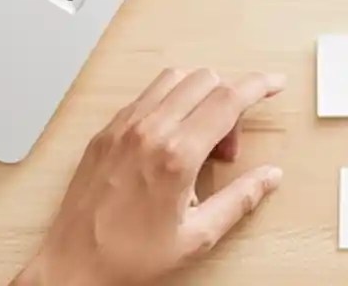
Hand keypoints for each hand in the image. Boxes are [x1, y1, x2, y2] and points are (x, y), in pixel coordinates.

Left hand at [13, 69, 285, 285]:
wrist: (73, 268)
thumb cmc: (128, 257)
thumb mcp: (197, 236)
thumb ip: (240, 200)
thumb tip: (270, 177)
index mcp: (176, 155)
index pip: (228, 100)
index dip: (259, 86)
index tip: (275, 84)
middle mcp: (149, 131)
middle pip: (205, 81)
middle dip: (229, 102)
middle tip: (227, 148)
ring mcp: (123, 128)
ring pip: (173, 79)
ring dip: (198, 96)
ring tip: (198, 139)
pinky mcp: (105, 132)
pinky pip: (145, 97)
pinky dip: (168, 104)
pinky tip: (170, 140)